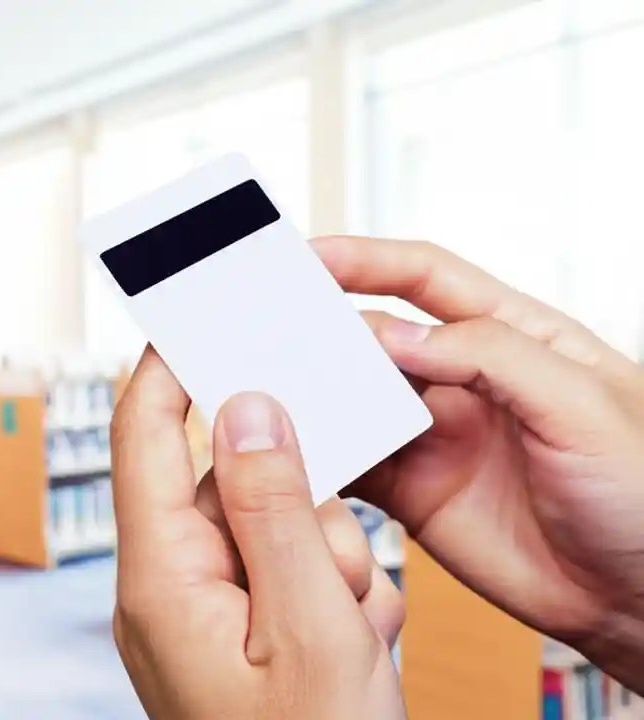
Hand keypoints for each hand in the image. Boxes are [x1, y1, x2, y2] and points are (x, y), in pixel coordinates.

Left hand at [111, 349, 404, 718]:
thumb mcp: (310, 626)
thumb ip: (276, 510)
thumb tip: (246, 408)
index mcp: (162, 580)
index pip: (145, 436)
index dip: (169, 367)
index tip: (206, 312)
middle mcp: (170, 590)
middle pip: (237, 486)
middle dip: (309, 517)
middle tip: (344, 587)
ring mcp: (204, 615)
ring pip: (279, 529)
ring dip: (334, 570)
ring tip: (355, 638)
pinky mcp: (238, 636)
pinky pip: (290, 576)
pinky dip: (337, 602)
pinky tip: (358, 650)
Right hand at [313, 235, 643, 692]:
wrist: (641, 598)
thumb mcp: (583, 405)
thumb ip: (492, 357)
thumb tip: (399, 335)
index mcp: (514, 336)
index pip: (427, 277)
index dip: (365, 259)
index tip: (310, 257)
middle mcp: (464, 380)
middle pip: (376, 336)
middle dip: (324, 329)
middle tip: (272, 333)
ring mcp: (435, 437)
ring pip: (355, 400)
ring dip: (316, 395)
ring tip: (272, 396)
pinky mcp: (414, 493)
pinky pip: (354, 465)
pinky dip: (320, 458)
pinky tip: (296, 457)